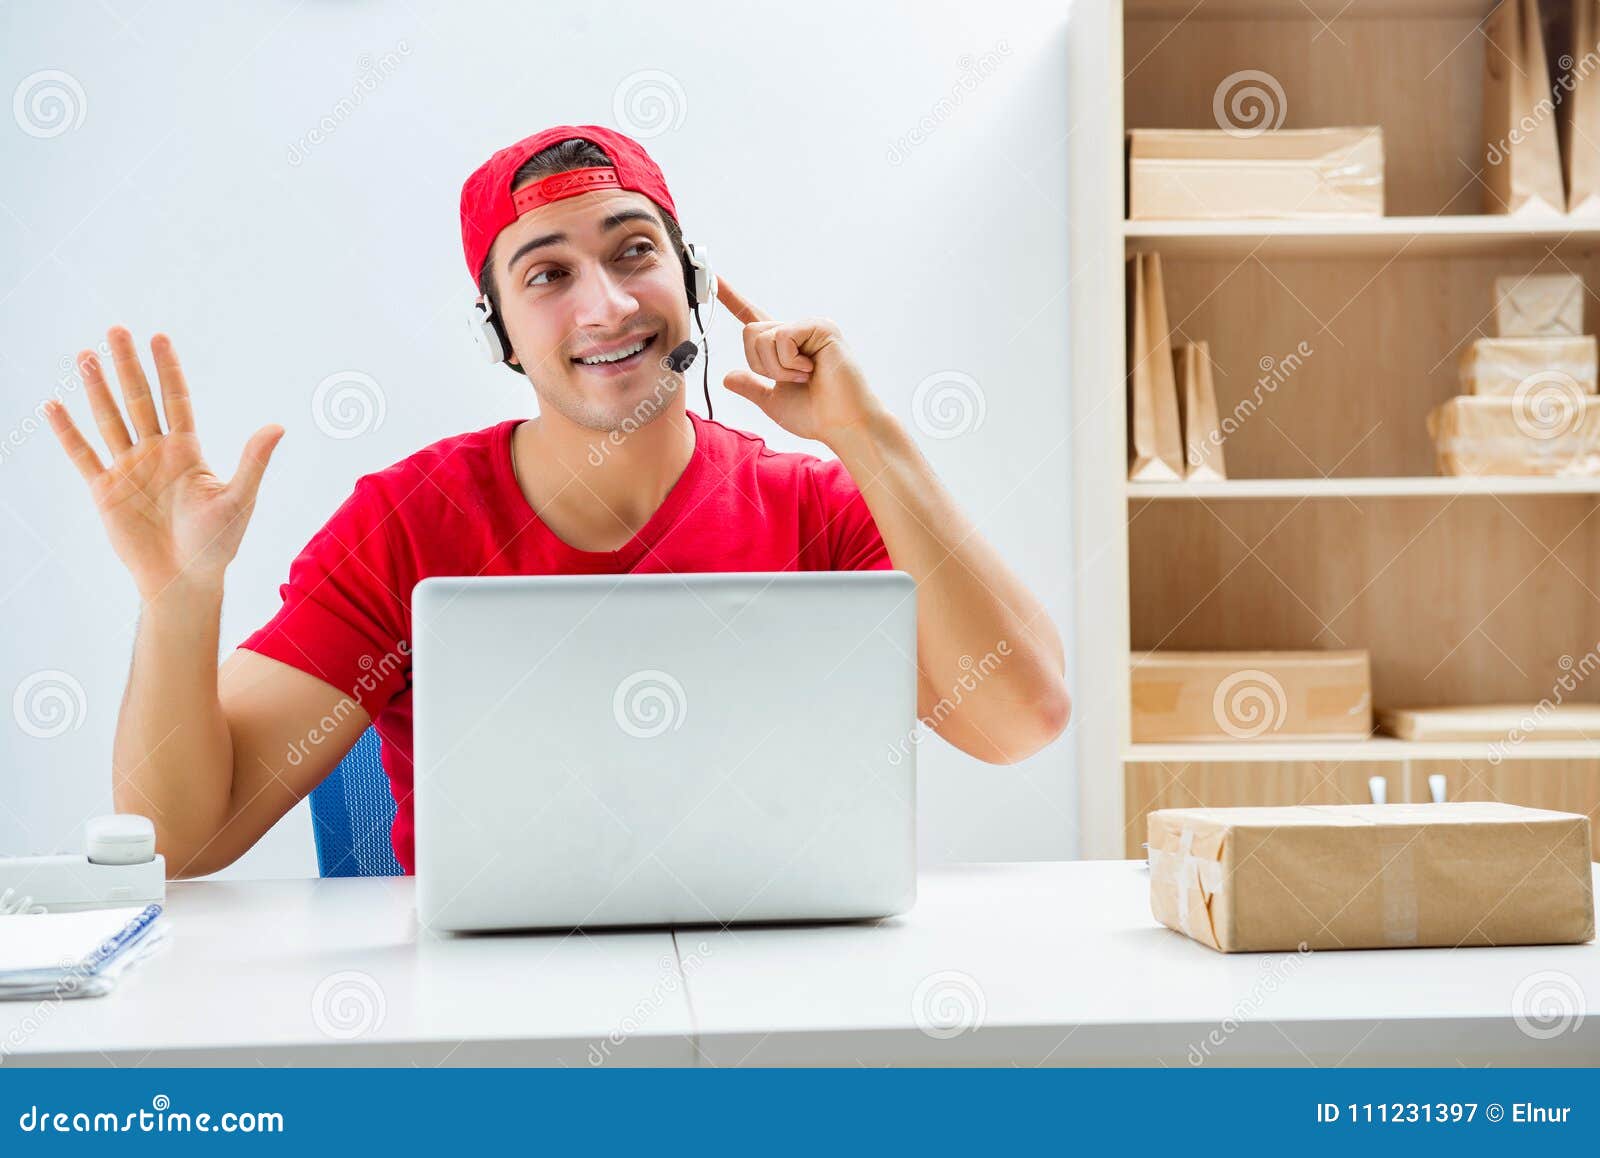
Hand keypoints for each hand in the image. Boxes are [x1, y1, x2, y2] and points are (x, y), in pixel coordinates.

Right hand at [44, 327, 283, 600]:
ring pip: (109, 420)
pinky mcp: (105, 491)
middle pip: (138, 400)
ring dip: (96, 388)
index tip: (159, 337)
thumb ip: (253, 461)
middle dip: (127, 366)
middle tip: (116, 329)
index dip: (167, 370)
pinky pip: (83, 456)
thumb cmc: (218, 544)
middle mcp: (156, 453)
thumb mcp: (238, 499)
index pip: (175, 400)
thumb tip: (278, 425)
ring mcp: (128, 469)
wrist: (185, 582)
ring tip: (86, 355)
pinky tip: (54, 406)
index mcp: (188, 451)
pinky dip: (68, 433)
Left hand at [716, 279, 886, 446]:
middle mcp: (797, 331)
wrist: (844, 425)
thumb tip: (726, 377)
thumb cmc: (817, 415)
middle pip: (750, 332)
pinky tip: (812, 370)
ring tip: (805, 377)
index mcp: (785, 347)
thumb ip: (751, 387)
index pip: (754, 318)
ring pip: (761, 336)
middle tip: (792, 380)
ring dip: (776, 367)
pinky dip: (789, 362)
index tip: (716, 278)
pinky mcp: (821, 327)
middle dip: (761, 364)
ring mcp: (810, 327)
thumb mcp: (773, 402)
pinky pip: (782, 337)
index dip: (733, 299)